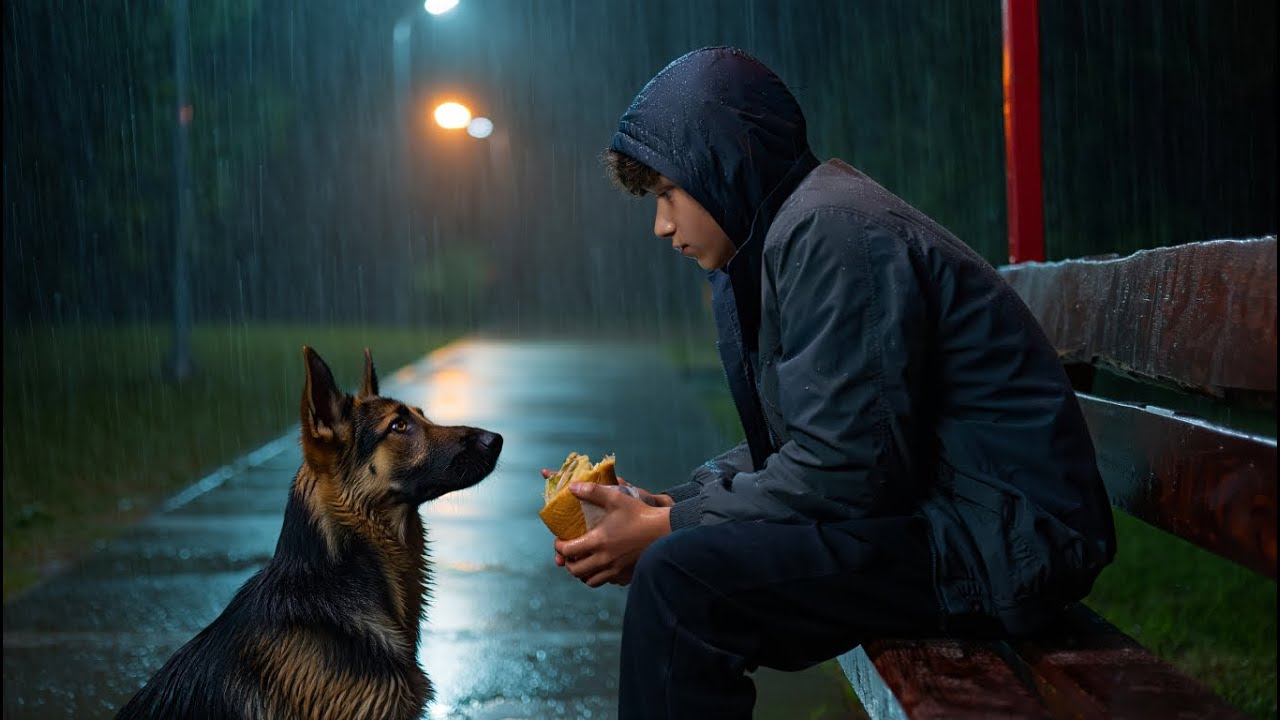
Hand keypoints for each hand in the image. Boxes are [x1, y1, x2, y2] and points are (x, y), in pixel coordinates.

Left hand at [552, 481, 670, 586]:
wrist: (666, 532)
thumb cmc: (640, 514)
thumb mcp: (617, 498)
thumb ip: (593, 492)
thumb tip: (572, 487)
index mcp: (598, 542)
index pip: (568, 551)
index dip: (559, 547)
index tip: (560, 541)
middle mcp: (604, 560)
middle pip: (576, 571)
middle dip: (568, 563)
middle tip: (570, 554)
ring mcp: (616, 571)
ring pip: (590, 581)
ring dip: (583, 573)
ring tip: (585, 561)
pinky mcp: (627, 576)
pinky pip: (607, 582)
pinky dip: (601, 576)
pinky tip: (604, 566)